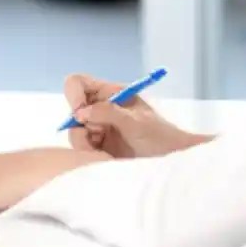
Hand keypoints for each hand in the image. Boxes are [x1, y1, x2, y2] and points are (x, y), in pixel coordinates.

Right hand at [64, 73, 209, 157]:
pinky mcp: (98, 148)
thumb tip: (79, 113)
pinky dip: (90, 155)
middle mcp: (101, 108)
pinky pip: (81, 149)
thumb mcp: (135, 122)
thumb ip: (107, 112)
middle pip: (73, 111)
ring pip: (75, 132)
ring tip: (107, 153)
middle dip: (82, 126)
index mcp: (110, 93)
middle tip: (100, 135)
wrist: (172, 163)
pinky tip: (108, 159)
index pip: (78, 83)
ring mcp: (98, 128)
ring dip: (86, 144)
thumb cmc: (160, 137)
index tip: (79, 113)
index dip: (73, 94)